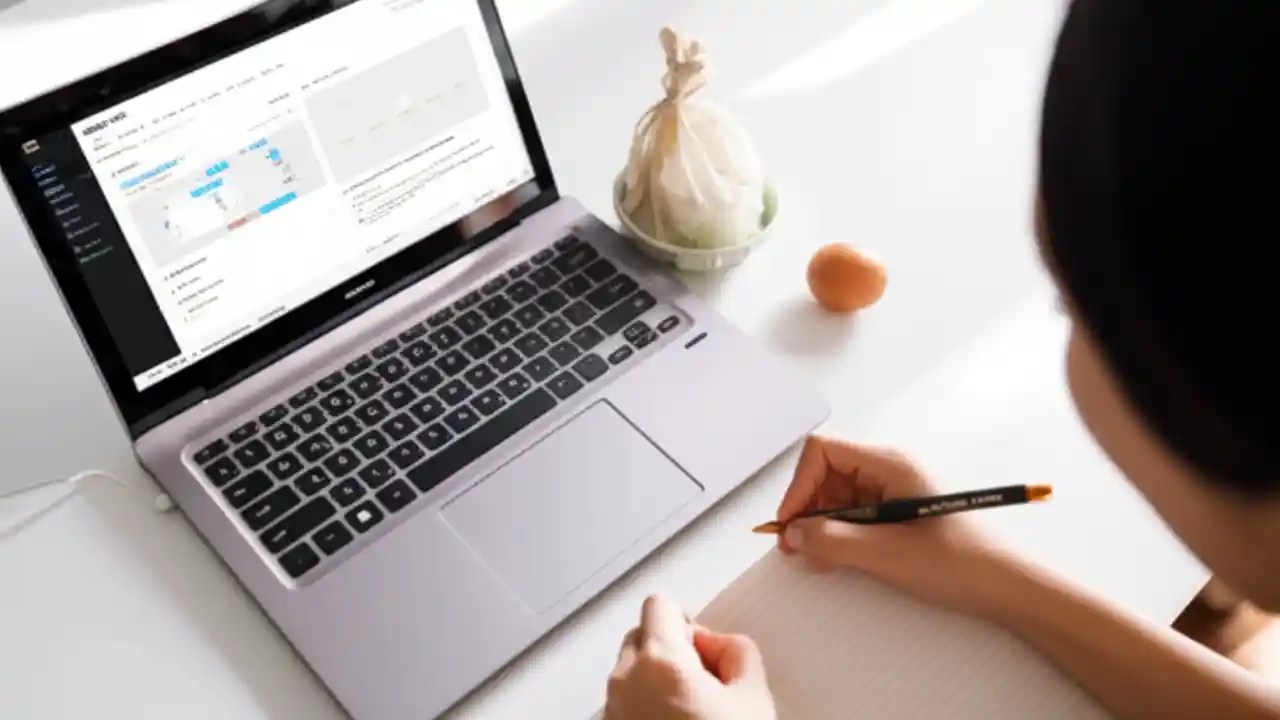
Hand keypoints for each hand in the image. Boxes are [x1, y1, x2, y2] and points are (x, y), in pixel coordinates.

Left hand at [605, 595, 775, 719]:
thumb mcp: (753, 699)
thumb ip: (738, 651)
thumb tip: (718, 644)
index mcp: (659, 662)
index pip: (659, 604)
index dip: (685, 618)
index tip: (701, 642)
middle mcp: (625, 682)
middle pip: (641, 636)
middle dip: (670, 649)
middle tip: (704, 681)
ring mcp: (612, 709)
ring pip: (631, 672)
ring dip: (657, 679)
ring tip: (692, 710)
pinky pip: (625, 701)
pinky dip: (645, 704)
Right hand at [777, 436, 1017, 616]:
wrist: (1009, 585)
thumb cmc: (964, 561)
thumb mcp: (889, 554)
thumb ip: (834, 541)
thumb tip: (793, 534)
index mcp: (891, 463)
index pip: (824, 450)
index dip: (799, 484)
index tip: (791, 522)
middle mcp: (890, 469)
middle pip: (826, 472)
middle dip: (806, 507)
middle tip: (798, 546)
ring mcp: (894, 489)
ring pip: (836, 495)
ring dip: (820, 524)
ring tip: (820, 557)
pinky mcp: (897, 511)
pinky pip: (854, 513)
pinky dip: (839, 533)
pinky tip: (839, 558)